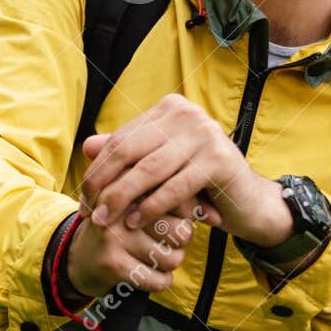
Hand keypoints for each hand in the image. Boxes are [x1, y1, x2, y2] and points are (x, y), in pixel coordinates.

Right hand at [65, 199, 213, 297]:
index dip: (192, 211)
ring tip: (158, 256)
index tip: (190, 219)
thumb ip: (180, 202)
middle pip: (180, 229)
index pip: (178, 195)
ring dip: (172, 262)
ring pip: (172, 258)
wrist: (79, 256)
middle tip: (170, 240)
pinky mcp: (112, 262)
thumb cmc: (125, 226)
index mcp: (129, 181)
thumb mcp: (144, 203)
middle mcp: (119, 205)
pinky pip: (157, 279)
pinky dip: (161, 282)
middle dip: (182, 240)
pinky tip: (151, 274)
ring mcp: (113, 234)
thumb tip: (219, 217)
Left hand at [78, 95, 285, 244]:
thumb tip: (87, 147)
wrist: (247, 201)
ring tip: (106, 221)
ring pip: (149, 170)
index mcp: (169, 108)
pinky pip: (175, 186)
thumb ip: (127, 154)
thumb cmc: (197, 183)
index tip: (84, 199)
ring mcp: (205, 133)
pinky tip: (136, 222)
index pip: (121, 139)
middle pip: (130, 151)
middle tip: (90, 214)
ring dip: (123, 199)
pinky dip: (152, 206)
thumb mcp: (159, 167)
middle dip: (105, 185)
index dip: (98, 171)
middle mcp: (187, 113)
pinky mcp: (219, 159)